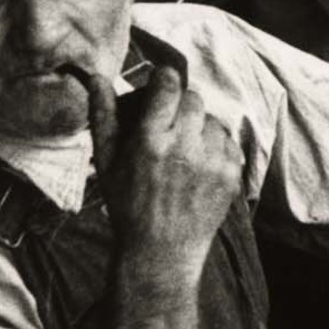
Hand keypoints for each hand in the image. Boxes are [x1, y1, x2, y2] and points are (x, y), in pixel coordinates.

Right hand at [74, 61, 243, 286]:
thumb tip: (98, 77)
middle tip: (168, 123)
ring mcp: (212, 161)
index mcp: (151, 140)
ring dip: (198, 126)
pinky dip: (214, 147)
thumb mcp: (106, 161)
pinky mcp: (230, 175)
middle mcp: (185, 147)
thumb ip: (103, 115)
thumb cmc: (127, 204)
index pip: (169, 85)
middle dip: (180, 104)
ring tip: (182, 149)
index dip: (164, 78)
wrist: (160, 251)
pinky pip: (228, 142)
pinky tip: (197, 165)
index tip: (160, 83)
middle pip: (193, 98)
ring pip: (212, 119)